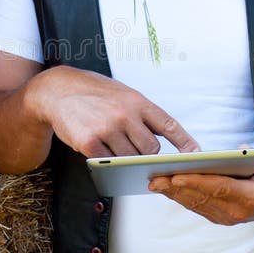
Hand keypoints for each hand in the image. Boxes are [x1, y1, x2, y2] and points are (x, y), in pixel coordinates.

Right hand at [29, 66, 198, 157]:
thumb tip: (161, 136)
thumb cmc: (92, 92)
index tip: (196, 153)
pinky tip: (99, 146)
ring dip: (125, 156)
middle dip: (146, 153)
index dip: (185, 141)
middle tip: (133, 146)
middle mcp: (125, 114)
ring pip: (130, 158)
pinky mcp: (90, 143)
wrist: (56, 90)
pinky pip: (109, 162)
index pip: (168, 124)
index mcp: (136, 100)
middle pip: (151, 149)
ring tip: (112, 142)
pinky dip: (106, 159)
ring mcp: (107, 129)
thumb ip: (140, 112)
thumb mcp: (121, 93)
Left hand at [148, 151, 253, 224]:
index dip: (195, 182)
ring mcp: (227, 217)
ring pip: (195, 204)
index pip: (218, 188)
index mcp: (249, 197)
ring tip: (154, 182)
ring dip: (173, 194)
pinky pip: (197, 206)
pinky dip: (180, 198)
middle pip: (201, 197)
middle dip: (175, 188)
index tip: (176, 176)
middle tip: (154, 179)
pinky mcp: (220, 217)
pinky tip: (165, 188)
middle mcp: (236, 211)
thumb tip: (240, 150)